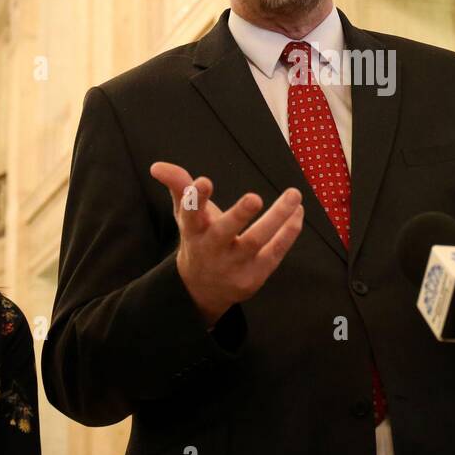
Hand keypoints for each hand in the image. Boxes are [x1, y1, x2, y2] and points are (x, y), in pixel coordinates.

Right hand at [150, 161, 304, 327]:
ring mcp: (233, 265)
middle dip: (239, 215)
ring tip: (294, 195)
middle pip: (225, 232)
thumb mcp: (185, 214)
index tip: (204, 181)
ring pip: (256, 241)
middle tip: (254, 198)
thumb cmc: (199, 239)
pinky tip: (297, 213)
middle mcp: (211, 249)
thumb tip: (157, 166)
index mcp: (193, 231)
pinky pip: (275, 252)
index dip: (196, 198)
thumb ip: (178, 186)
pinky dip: (288, 232)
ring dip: (277, 218)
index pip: (190, 214)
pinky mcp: (253, 276)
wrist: (202, 289)